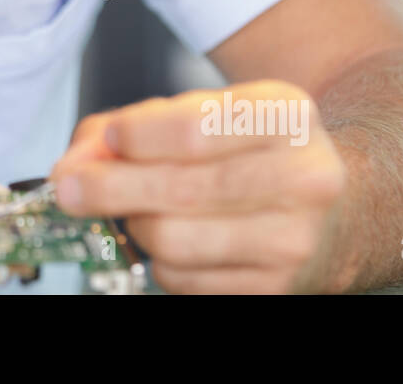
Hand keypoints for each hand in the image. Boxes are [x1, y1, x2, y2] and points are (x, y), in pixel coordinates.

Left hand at [50, 80, 347, 292]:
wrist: (333, 212)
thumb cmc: (255, 154)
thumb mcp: (213, 112)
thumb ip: (140, 124)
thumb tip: (79, 161)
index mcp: (287, 118)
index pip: (196, 128)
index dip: (139, 136)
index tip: (107, 138)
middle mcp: (303, 179)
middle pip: (180, 189)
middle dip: (108, 188)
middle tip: (69, 187)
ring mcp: (293, 241)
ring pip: (174, 240)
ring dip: (133, 227)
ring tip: (131, 211)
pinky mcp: (275, 289)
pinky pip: (185, 281)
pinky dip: (158, 262)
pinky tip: (168, 239)